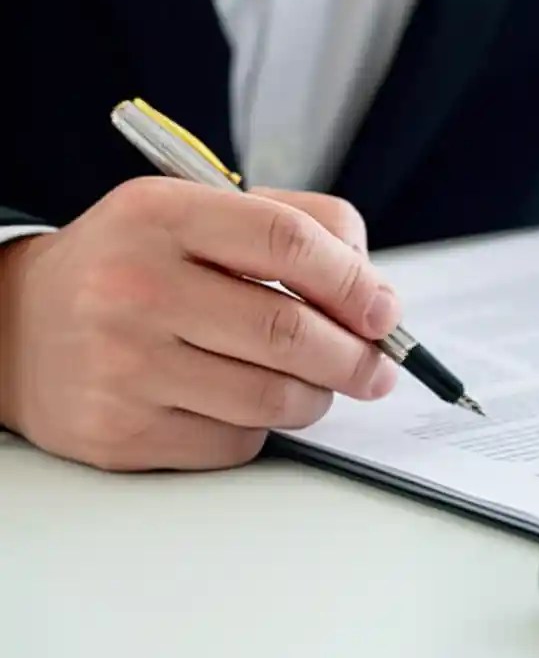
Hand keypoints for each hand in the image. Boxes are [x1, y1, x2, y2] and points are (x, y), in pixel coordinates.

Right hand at [0, 178, 400, 470]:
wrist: (16, 327)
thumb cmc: (135, 266)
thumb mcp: (198, 214)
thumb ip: (298, 229)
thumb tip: (376, 297)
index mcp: (161, 214)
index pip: (287, 240)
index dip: (354, 282)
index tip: (383, 312)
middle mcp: (133, 286)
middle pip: (290, 332)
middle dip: (355, 357)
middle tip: (376, 368)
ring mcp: (122, 365)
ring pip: (274, 398)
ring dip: (315, 396)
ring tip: (312, 383)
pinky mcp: (121, 433)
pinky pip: (237, 443)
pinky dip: (262, 429)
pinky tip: (243, 404)